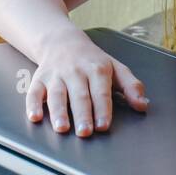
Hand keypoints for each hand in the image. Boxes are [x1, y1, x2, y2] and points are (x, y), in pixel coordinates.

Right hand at [25, 34, 148, 136]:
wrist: (62, 42)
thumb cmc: (92, 60)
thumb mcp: (116, 68)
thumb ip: (131, 87)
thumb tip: (143, 105)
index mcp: (98, 69)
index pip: (101, 91)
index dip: (102, 109)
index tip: (103, 125)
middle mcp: (76, 72)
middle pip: (79, 95)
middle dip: (82, 114)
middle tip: (85, 132)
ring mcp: (56, 75)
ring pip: (57, 94)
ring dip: (58, 112)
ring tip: (62, 128)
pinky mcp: (40, 79)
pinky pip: (34, 92)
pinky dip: (32, 105)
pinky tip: (35, 117)